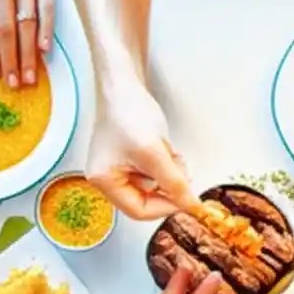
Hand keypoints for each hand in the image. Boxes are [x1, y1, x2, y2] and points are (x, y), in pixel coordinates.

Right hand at [87, 80, 197, 220]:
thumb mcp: (154, 152)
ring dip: (169, 173)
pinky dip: (165, 164)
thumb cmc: (128, 111)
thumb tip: (189, 205)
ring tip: (171, 152)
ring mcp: (119, 167)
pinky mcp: (130, 156)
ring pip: (154, 185)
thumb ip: (173, 183)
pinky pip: (153, 171)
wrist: (124, 82)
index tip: (188, 199)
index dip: (166, 207)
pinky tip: (166, 148)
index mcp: (104, 180)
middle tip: (181, 170)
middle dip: (168, 187)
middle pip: (147, 200)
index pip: (139, 211)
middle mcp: (107, 177)